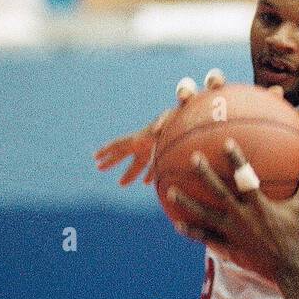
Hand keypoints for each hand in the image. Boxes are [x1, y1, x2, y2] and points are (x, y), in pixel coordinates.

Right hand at [93, 69, 226, 185]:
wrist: (203, 115)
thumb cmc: (187, 116)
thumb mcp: (172, 119)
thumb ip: (164, 125)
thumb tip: (156, 136)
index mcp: (145, 136)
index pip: (122, 144)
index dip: (108, 151)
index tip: (95, 158)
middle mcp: (150, 139)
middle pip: (126, 152)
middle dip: (113, 160)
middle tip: (99, 167)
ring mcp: (159, 143)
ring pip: (141, 161)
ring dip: (131, 172)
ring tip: (122, 184)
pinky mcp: (170, 147)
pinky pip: (156, 162)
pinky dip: (150, 173)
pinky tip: (149, 182)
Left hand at [169, 139, 298, 283]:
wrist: (289, 270)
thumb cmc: (298, 236)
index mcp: (260, 206)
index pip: (245, 178)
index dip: (236, 159)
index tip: (226, 143)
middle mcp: (242, 218)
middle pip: (218, 192)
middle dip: (204, 174)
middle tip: (192, 158)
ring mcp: (232, 233)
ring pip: (205, 215)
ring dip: (186, 202)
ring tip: (170, 191)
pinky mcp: (228, 246)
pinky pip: (206, 237)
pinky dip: (191, 230)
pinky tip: (177, 223)